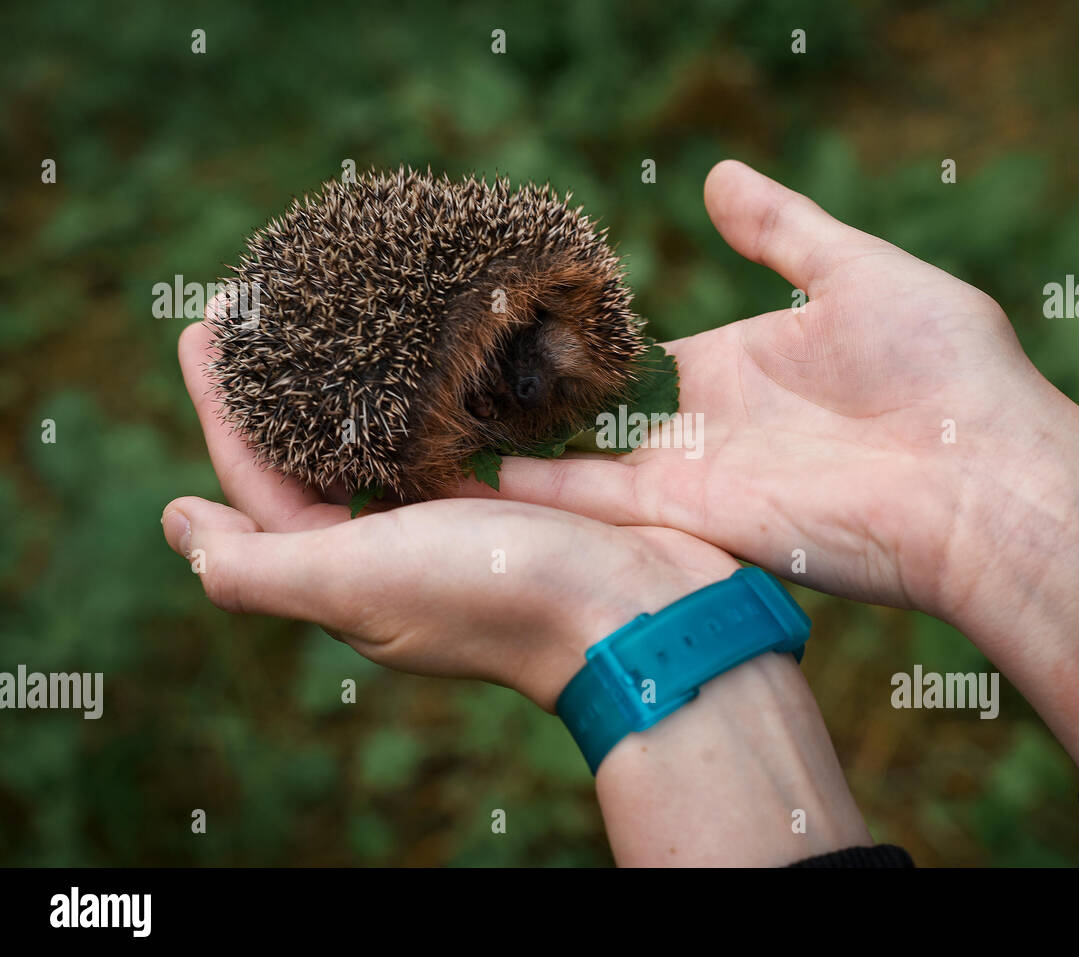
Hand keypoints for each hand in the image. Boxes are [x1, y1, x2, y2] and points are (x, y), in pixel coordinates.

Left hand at [163, 319, 738, 709]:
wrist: (640, 611)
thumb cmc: (495, 594)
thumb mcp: (356, 584)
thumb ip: (258, 563)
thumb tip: (177, 520)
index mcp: (349, 565)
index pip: (258, 479)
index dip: (223, 408)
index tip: (204, 325)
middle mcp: (398, 540)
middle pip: (320, 450)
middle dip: (286, 383)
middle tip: (267, 301)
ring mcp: (464, 513)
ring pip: (391, 430)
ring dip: (360, 374)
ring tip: (340, 306)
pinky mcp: (524, 487)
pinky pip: (459, 423)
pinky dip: (437, 380)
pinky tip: (433, 335)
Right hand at [484, 160, 1078, 790]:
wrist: (985, 478)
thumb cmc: (945, 368)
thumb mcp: (857, 270)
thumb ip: (781, 230)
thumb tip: (716, 176)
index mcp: (748, 362)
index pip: (648, 352)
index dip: (589, 339)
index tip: (522, 319)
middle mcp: (714, 421)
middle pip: (606, 410)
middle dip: (541, 403)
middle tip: (456, 380)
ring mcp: (702, 470)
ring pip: (587, 460)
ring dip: (521, 452)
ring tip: (439, 430)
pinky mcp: (697, 512)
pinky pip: (601, 501)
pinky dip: (540, 492)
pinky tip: (471, 477)